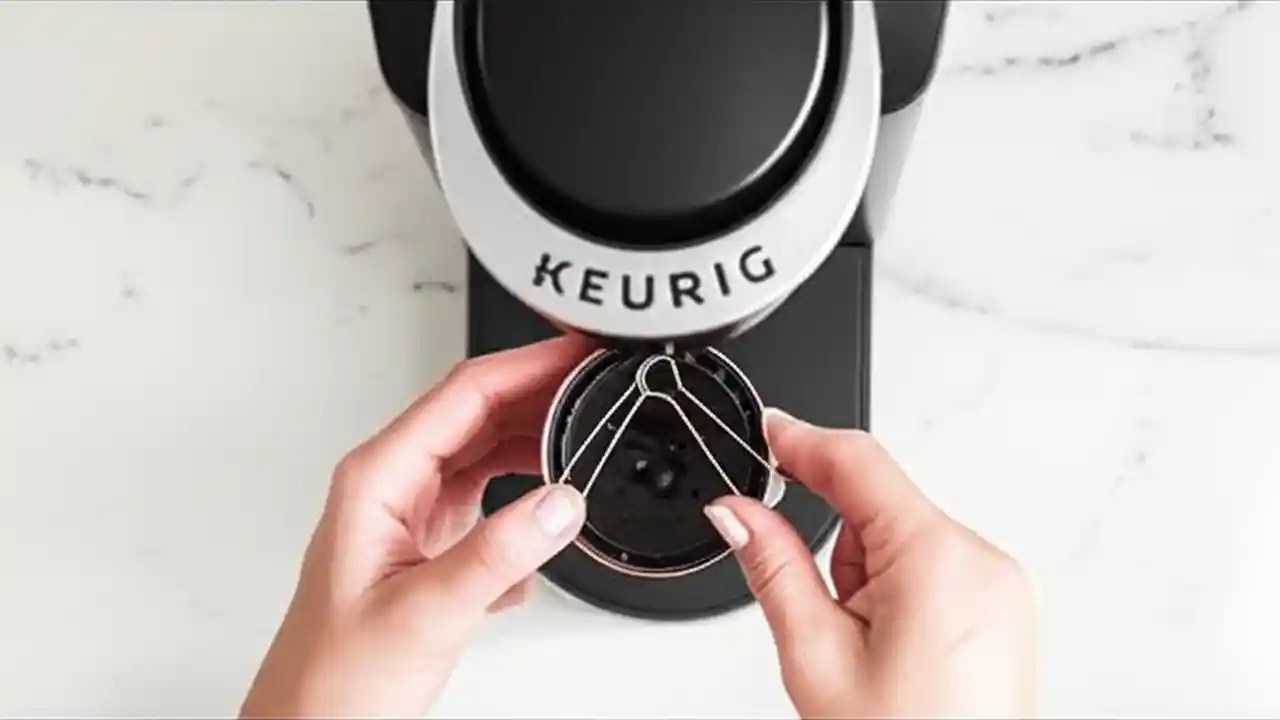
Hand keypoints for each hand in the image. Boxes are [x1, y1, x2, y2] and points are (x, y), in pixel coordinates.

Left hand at [241, 335, 591, 717]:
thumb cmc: (335, 678)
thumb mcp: (425, 611)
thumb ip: (496, 554)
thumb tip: (559, 502)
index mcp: (378, 478)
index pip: (464, 393)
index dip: (527, 364)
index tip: (577, 354)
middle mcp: (393, 486)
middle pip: (478, 413)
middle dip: (540, 397)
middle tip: (598, 389)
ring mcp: (411, 513)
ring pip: (484, 453)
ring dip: (535, 448)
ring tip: (586, 445)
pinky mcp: (429, 546)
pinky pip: (487, 499)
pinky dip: (524, 503)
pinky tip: (547, 524)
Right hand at [704, 410, 1037, 717]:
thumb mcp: (817, 657)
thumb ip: (772, 567)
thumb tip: (735, 510)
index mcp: (939, 561)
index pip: (859, 463)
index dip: (802, 440)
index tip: (766, 431)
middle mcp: (983, 562)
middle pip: (880, 505)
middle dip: (837, 547)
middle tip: (828, 619)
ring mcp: (1000, 586)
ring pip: (902, 540)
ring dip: (867, 577)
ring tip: (870, 655)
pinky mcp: (1002, 608)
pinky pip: (934, 568)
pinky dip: (898, 593)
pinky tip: (894, 652)